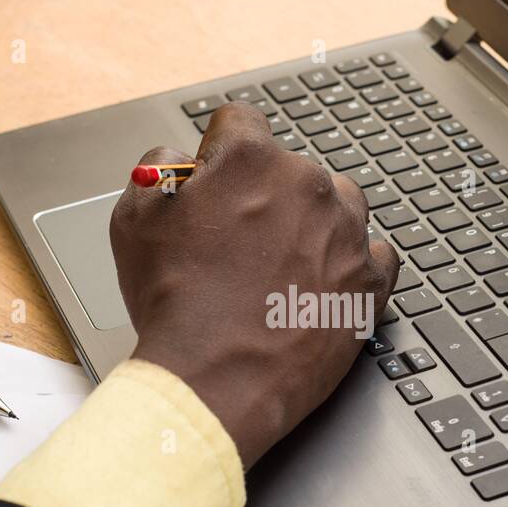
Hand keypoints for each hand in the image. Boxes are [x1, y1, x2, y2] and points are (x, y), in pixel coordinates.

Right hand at [111, 102, 399, 466]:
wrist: (214, 381)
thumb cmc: (174, 304)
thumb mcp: (133, 220)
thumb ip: (157, 169)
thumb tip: (177, 159)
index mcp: (251, 158)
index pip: (240, 124)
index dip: (218, 155)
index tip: (214, 181)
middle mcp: (308, 184)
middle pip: (289, 169)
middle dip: (264, 196)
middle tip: (237, 244)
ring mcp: (346, 233)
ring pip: (337, 205)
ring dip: (313, 224)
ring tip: (281, 266)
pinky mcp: (370, 282)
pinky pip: (374, 254)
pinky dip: (351, 265)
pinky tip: (322, 283)